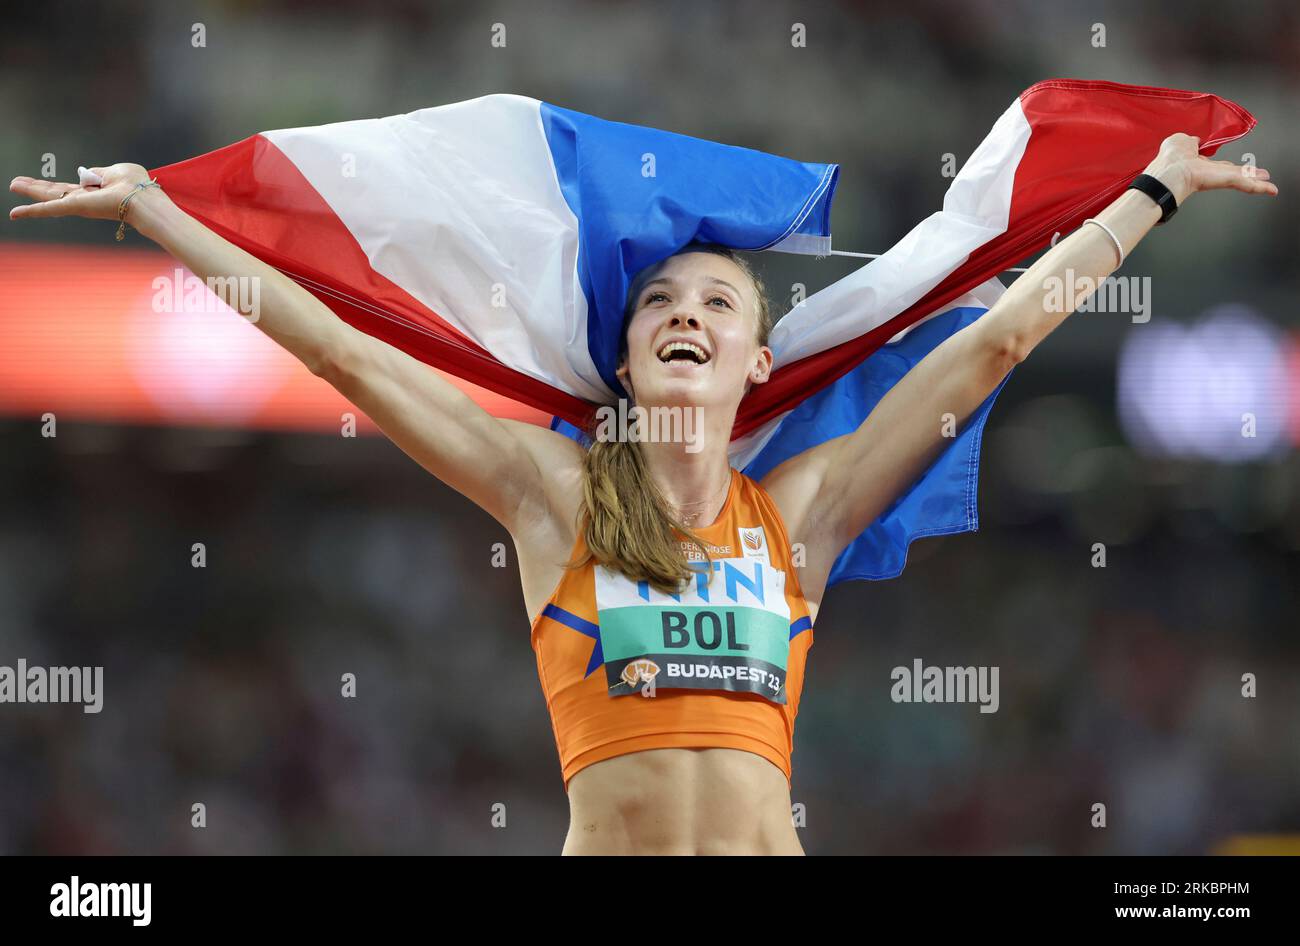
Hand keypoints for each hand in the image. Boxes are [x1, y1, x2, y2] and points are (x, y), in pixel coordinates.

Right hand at [9, 163, 152, 222]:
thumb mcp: (118, 171)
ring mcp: (78, 204)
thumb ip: (100, 172)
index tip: (49, 182)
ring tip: (12, 185)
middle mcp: (85, 199)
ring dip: (29, 192)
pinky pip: (49, 209)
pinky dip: (31, 211)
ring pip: (48, 197)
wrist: (143, 200)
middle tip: (15, 184)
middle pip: (55, 192)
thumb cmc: (137, 186)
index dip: (59, 184)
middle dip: (35, 187)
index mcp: (95, 190)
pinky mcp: (74, 208)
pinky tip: (14, 214)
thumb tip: (88, 173)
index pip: (71, 188)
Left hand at [1141, 133, 1277, 206]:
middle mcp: (1210, 173)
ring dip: (1256, 181)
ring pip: (1242, 179)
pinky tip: (1272, 189)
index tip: (1232, 165)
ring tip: (1269, 185)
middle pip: (1233, 173)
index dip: (1224, 164)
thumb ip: (1191, 141)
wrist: (1171, 172)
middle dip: (1246, 174)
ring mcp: (1219, 178)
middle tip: (1259, 176)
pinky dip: (1261, 187)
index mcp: (1197, 163)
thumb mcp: (1180, 141)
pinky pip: (1246, 184)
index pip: (1214, 164)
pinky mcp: (1227, 180)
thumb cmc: (1170, 158)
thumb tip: (1195, 141)